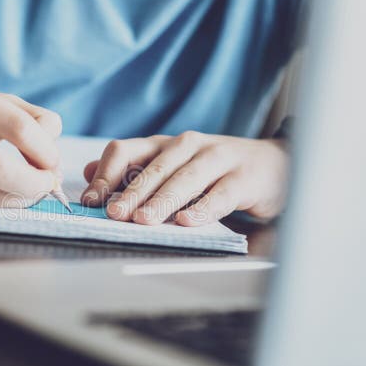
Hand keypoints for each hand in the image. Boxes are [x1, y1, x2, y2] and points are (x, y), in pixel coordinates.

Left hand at [81, 132, 288, 225]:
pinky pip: (221, 194)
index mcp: (165, 144)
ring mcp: (219, 158)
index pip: (126, 150)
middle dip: (131, 192)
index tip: (91, 200)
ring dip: (163, 200)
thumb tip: (88, 172)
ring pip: (185, 178)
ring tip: (144, 220)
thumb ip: (132, 170)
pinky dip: (204, 208)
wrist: (277, 165)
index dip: (105, 174)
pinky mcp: (244, 178)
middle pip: (154, 167)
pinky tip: (188, 221)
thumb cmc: (217, 172)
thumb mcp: (172, 167)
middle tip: (114, 214)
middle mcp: (189, 145)